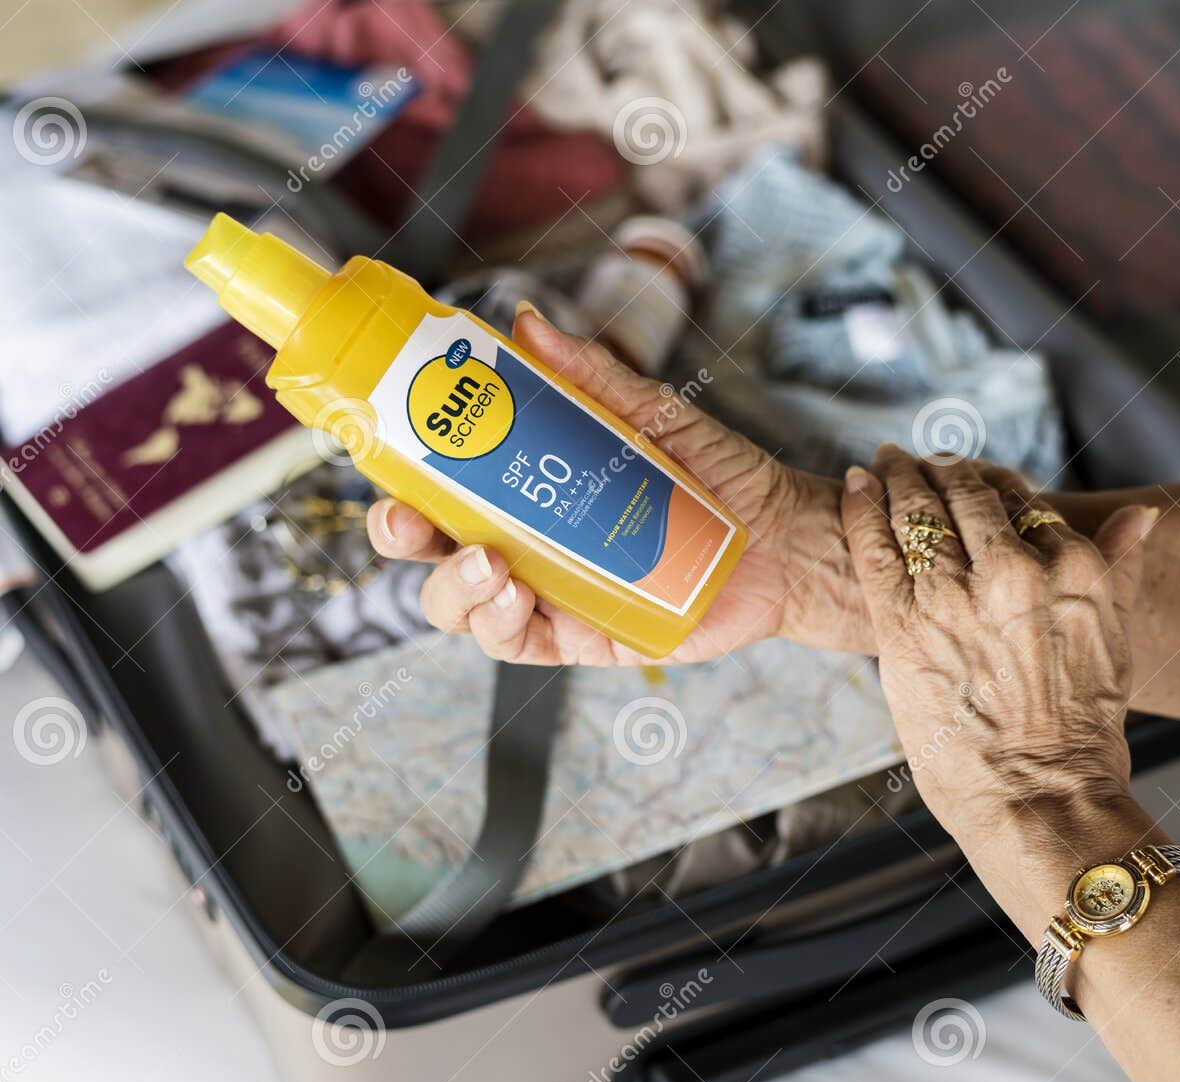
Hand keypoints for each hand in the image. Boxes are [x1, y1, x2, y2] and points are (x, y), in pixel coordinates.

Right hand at [367, 309, 868, 663]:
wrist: (784, 538)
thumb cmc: (720, 476)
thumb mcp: (652, 415)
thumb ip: (591, 377)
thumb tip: (527, 323)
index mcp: (527, 485)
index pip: (440, 481)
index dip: (398, 472)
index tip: (379, 448)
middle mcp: (525, 541)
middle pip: (430, 550)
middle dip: (401, 537)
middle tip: (407, 519)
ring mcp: (548, 594)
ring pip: (460, 605)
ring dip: (454, 586)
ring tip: (490, 562)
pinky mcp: (582, 639)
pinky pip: (518, 644)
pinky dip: (501, 624)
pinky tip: (515, 596)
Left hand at [840, 446, 1162, 939]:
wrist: (1039, 801)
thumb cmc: (1081, 734)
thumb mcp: (1113, 641)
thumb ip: (1117, 568)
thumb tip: (1140, 515)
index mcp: (1070, 567)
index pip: (1018, 498)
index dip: (988, 481)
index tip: (969, 473)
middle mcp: (1014, 569)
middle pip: (964, 495)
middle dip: (938, 470)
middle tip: (916, 458)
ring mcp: (955, 594)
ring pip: (916, 510)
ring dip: (897, 477)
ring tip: (885, 463)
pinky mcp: (904, 623)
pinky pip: (874, 545)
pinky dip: (861, 507)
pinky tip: (854, 484)